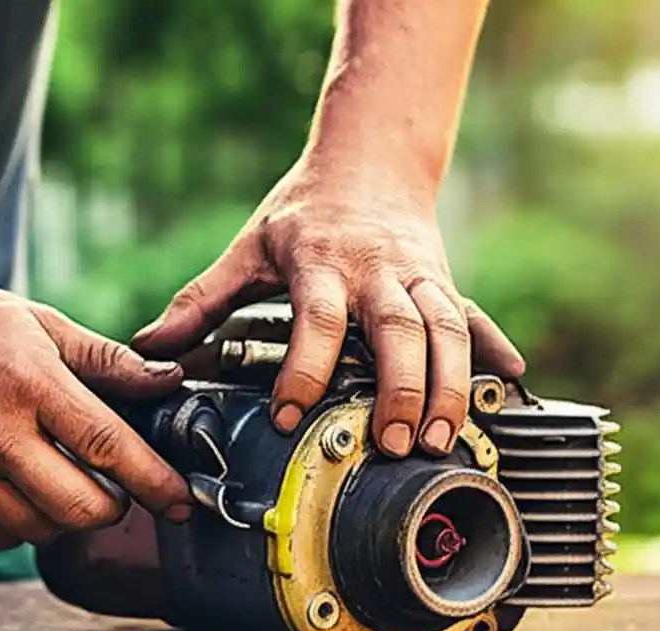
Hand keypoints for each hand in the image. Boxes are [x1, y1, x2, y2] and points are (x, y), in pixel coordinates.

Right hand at [0, 276, 192, 549]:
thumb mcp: (36, 321)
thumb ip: (105, 359)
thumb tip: (166, 379)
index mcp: (27, 382)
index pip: (108, 446)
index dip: (155, 481)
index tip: (182, 501)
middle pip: (82, 506)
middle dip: (118, 505)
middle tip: (120, 486)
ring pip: (43, 529)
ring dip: (69, 515)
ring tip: (63, 476)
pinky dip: (24, 522)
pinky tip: (21, 487)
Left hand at [131, 159, 524, 457]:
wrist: (370, 158)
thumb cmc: (304, 210)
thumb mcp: (248, 247)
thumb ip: (202, 299)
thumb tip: (149, 348)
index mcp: (321, 262)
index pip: (318, 320)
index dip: (306, 370)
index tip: (288, 417)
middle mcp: (377, 269)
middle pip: (399, 330)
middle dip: (401, 389)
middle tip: (391, 444)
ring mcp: (419, 275)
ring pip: (446, 330)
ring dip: (448, 385)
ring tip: (441, 438)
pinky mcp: (447, 282)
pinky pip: (474, 317)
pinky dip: (493, 350)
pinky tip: (510, 382)